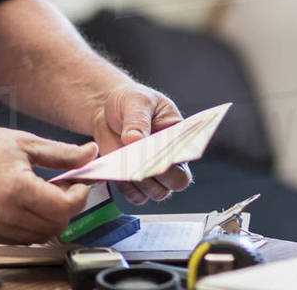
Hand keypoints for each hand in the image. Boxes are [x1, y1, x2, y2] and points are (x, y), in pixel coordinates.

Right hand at [0, 125, 97, 243]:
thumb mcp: (23, 142)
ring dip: (49, 217)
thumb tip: (89, 153)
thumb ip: (61, 152)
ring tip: (40, 193)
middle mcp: (7, 213)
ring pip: (42, 235)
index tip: (78, 182)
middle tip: (61, 185)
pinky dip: (31, 225)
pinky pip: (22, 238)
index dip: (79, 195)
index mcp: (18, 188)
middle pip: (57, 225)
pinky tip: (24, 203)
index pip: (65, 207)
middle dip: (66, 206)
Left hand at [93, 82, 192, 204]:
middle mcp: (170, 159)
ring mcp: (152, 172)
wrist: (107, 109)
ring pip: (157, 192)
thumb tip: (134, 140)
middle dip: (162, 176)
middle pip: (177, 181)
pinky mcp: (133, 180)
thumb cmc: (130, 101)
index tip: (165, 155)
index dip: (179, 157)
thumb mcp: (136, 101)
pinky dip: (126, 189)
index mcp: (179, 136)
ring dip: (142, 184)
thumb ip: (137, 120)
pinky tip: (114, 175)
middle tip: (143, 166)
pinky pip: (135, 195)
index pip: (188, 153)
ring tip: (125, 169)